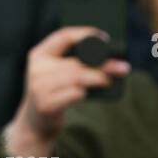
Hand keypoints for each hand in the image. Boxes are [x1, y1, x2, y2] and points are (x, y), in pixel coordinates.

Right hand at [4, 26, 129, 155]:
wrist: (35, 122)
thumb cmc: (53, 92)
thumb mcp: (54, 72)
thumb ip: (71, 61)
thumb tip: (109, 56)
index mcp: (38, 54)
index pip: (64, 36)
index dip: (86, 34)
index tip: (106, 39)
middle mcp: (36, 69)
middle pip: (75, 61)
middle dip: (102, 63)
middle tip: (123, 67)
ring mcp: (39, 88)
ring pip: (77, 77)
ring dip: (99, 78)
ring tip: (109, 81)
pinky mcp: (46, 105)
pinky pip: (74, 94)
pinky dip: (84, 93)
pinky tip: (87, 94)